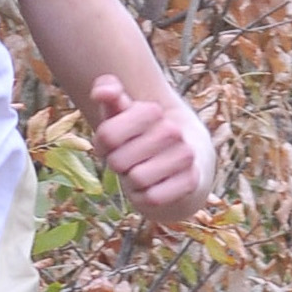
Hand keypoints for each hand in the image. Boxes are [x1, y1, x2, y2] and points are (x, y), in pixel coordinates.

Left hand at [89, 75, 205, 214]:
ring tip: (141, 172)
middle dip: (118, 164)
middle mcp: (172, 131)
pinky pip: (152, 198)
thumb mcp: (120, 114)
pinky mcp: (191, 181)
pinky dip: (145, 197)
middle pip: (118, 161)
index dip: (101, 144)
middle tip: (128, 160)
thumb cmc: (139, 136)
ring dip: (132, 182)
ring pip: (136, 180)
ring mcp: (185, 156)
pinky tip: (153, 187)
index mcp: (151, 111)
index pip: (107, 135)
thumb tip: (100, 92)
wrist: (182, 161)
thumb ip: (107, 94)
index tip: (109, 144)